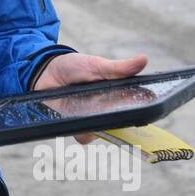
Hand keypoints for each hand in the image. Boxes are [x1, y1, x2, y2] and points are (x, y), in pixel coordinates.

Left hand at [33, 52, 148, 144]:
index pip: (135, 111)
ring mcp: (91, 122)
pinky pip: (83, 136)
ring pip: (102, 132)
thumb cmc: (74, 67)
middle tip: (116, 110)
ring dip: (100, 124)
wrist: (44, 71)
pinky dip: (82, 129)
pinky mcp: (74, 128)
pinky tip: (77, 116)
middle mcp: (106, 114)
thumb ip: (119, 68)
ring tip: (92, 110)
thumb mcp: (97, 65)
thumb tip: (144, 59)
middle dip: (122, 121)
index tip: (150, 110)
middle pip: (121, 125)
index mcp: (116, 98)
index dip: (142, 113)